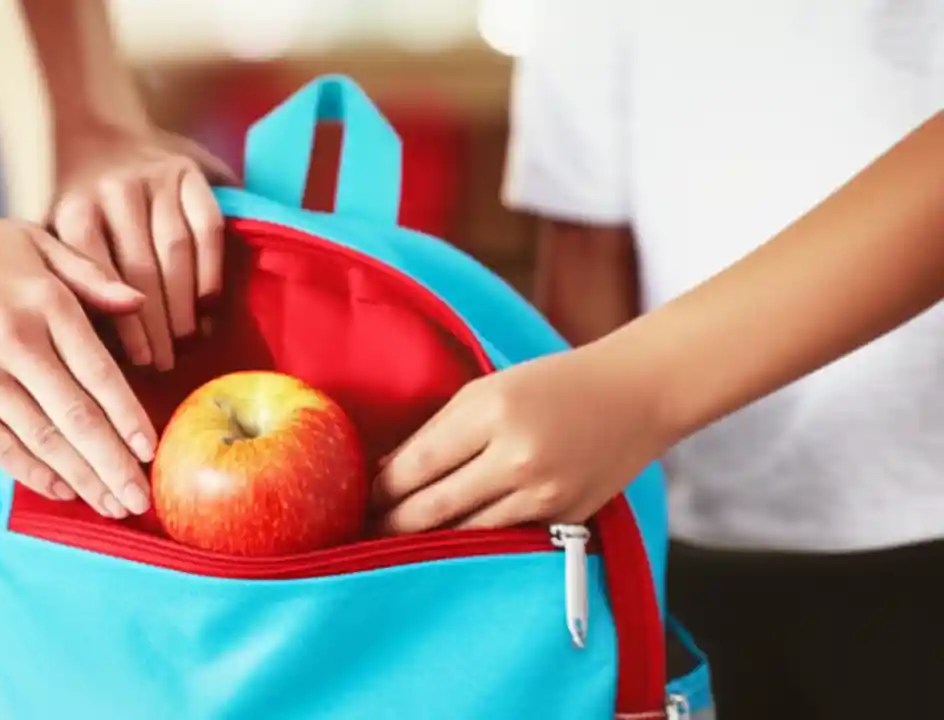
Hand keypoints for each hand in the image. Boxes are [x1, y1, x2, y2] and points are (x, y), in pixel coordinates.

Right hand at [0, 211, 157, 517]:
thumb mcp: (29, 241)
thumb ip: (88, 275)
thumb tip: (139, 303)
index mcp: (45, 302)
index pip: (102, 374)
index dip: (130, 419)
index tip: (152, 451)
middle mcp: (15, 340)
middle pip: (79, 418)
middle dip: (116, 466)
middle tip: (142, 500)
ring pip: (43, 439)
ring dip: (82, 479)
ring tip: (112, 505)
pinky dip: (33, 473)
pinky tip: (61, 490)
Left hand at [48, 123, 236, 371]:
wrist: (93, 127)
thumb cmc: (73, 202)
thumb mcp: (53, 233)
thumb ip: (72, 280)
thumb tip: (92, 349)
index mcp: (74, 208)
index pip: (103, 276)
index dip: (125, 325)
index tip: (141, 363)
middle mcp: (114, 188)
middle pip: (142, 268)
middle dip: (157, 323)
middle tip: (168, 364)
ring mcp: (155, 177)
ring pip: (176, 250)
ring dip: (185, 302)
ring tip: (188, 341)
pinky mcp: (188, 171)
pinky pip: (208, 227)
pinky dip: (211, 269)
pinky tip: (209, 304)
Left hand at [371, 346, 668, 533]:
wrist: (636, 395)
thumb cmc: (552, 384)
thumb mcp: (487, 390)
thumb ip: (436, 432)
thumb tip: (384, 473)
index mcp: (492, 411)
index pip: (417, 465)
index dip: (380, 490)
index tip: (357, 501)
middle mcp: (518, 456)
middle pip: (433, 508)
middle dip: (391, 526)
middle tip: (362, 536)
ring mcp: (545, 494)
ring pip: (465, 536)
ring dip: (426, 544)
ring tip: (393, 547)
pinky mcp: (566, 520)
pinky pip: (504, 542)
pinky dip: (471, 547)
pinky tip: (447, 549)